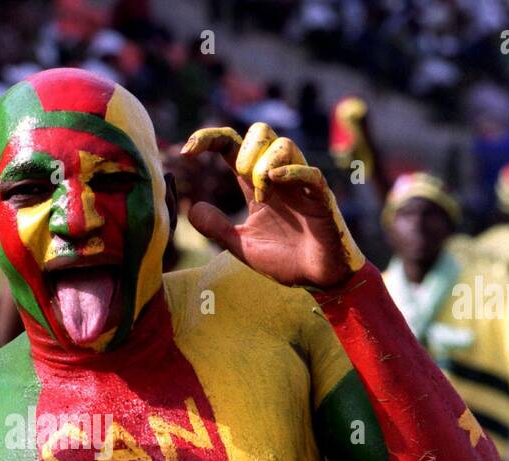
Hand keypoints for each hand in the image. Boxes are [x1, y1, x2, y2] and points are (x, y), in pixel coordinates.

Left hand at [181, 124, 364, 288]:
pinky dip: (291, 171)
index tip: (187, 151)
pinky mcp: (321, 199)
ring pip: (285, 145)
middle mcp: (279, 178)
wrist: (317, 279)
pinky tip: (274, 180)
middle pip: (261, 132)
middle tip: (238, 174)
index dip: (209, 139)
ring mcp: (301, 185)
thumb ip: (218, 228)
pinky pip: (310, 173)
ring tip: (261, 197)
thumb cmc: (285, 259)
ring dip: (264, 165)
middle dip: (243, 146)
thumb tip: (192, 209)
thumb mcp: (241, 245)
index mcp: (257, 185)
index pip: (232, 147)